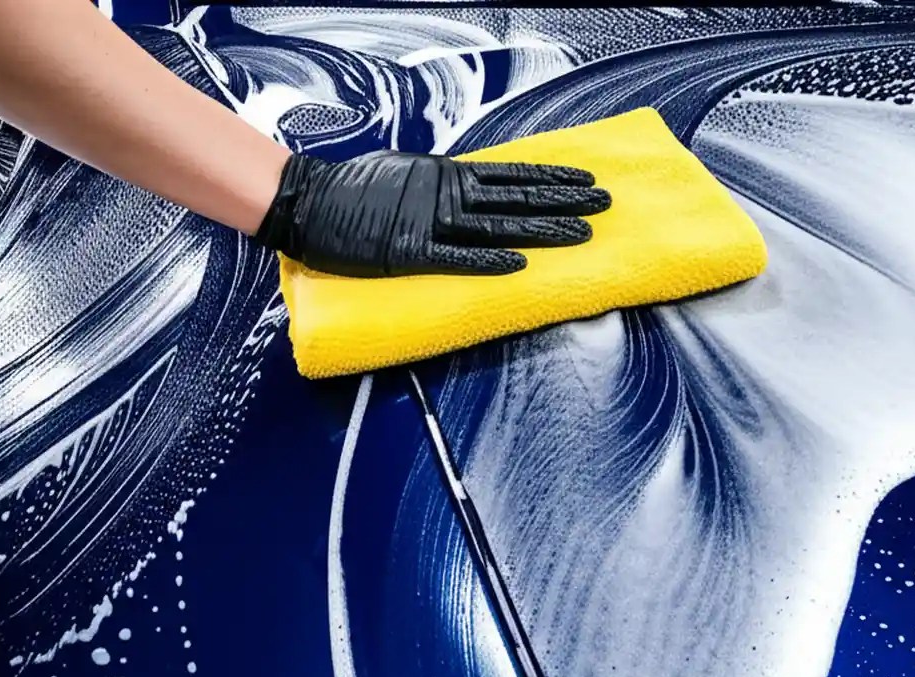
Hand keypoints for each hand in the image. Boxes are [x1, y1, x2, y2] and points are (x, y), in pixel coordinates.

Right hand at [253, 151, 611, 277]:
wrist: (308, 202)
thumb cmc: (354, 189)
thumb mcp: (408, 174)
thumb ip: (442, 185)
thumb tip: (471, 190)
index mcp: (448, 175)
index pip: (514, 176)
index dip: (553, 180)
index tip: (586, 182)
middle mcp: (448, 194)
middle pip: (518, 199)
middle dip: (565, 203)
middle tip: (605, 204)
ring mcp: (430, 222)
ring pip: (498, 227)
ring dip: (542, 231)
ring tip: (582, 234)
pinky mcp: (410, 251)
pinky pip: (456, 258)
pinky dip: (488, 261)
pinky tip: (521, 264)